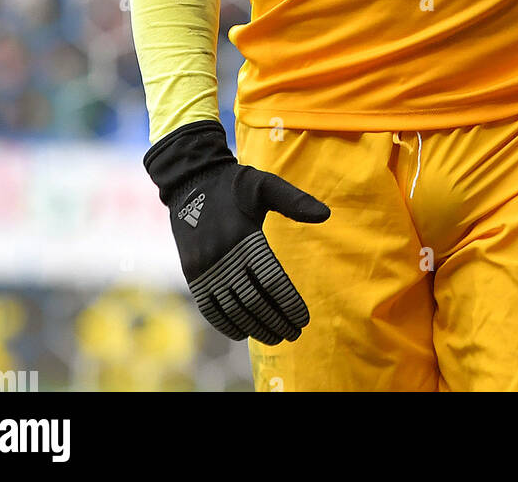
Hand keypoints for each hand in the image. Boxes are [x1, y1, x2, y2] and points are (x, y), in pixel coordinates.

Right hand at [144, 119, 330, 341]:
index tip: (304, 319)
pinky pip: (209, 307)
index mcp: (243, 237)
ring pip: (232, 309)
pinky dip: (226, 324)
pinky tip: (243, 332)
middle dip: (276, 321)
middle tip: (294, 333)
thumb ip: (294, 200)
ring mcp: (204, 268)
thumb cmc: (235, 184)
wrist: (191, 180)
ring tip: (275, 336)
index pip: (271, 280)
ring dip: (255, 327)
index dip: (288, 303)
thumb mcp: (264, 184)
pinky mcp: (192, 273)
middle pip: (253, 300)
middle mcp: (222, 256)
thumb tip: (326, 215)